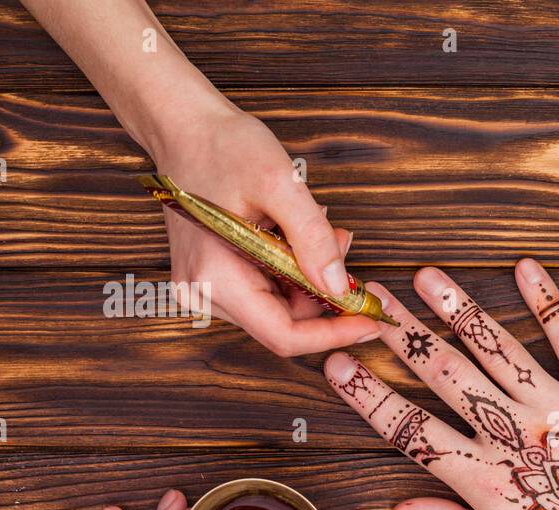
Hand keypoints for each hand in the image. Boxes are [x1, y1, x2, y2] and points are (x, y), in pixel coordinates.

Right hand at [153, 107, 379, 355]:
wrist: (185, 126)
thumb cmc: (223, 147)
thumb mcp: (279, 184)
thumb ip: (313, 238)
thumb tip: (341, 288)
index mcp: (214, 278)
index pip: (283, 334)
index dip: (333, 334)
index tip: (373, 322)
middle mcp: (205, 292)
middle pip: (284, 322)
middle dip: (327, 296)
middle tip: (348, 251)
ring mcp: (207, 287)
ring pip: (279, 306)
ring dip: (313, 279)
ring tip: (328, 233)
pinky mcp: (215, 277)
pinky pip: (267, 289)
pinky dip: (295, 270)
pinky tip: (303, 236)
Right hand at [324, 260, 558, 509]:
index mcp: (486, 481)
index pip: (411, 430)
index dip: (369, 396)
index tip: (336, 365)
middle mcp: (514, 434)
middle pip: (445, 374)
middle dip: (401, 335)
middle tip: (369, 301)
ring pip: (496, 347)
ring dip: (458, 308)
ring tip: (427, 277)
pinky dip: (547, 300)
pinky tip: (525, 268)